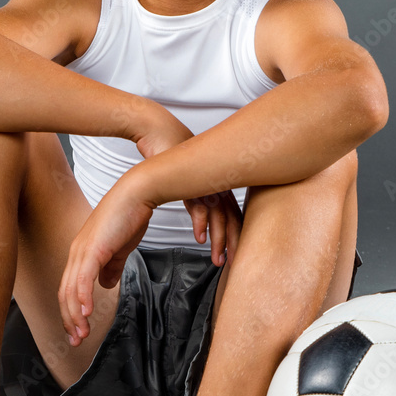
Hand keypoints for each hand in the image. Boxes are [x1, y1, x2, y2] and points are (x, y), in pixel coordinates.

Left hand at [58, 178, 154, 345]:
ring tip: (83, 333)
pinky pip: (84, 278)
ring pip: (71, 290)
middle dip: (69, 320)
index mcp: (81, 253)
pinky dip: (83, 297)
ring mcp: (82, 250)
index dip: (71, 311)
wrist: (137, 194)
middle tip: (77, 340)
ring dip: (76, 315)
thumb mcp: (120, 248)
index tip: (78, 330)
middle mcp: (76, 253)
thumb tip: (106, 285)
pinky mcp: (94, 249)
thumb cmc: (130, 217)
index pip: (69, 288)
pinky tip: (88, 313)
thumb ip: (112, 267)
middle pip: (65, 293)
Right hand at [133, 107, 242, 268]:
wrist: (158, 132)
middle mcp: (216, 184)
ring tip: (218, 259)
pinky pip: (200, 204)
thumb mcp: (189, 179)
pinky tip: (200, 238)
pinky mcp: (190, 180)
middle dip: (234, 243)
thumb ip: (198, 195)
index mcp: (218, 184)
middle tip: (235, 263)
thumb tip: (202, 215)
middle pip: (232, 218)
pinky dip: (201, 223)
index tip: (237, 255)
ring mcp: (204, 182)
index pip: (234, 214)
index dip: (237, 235)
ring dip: (219, 239)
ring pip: (219, 215)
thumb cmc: (171, 154)